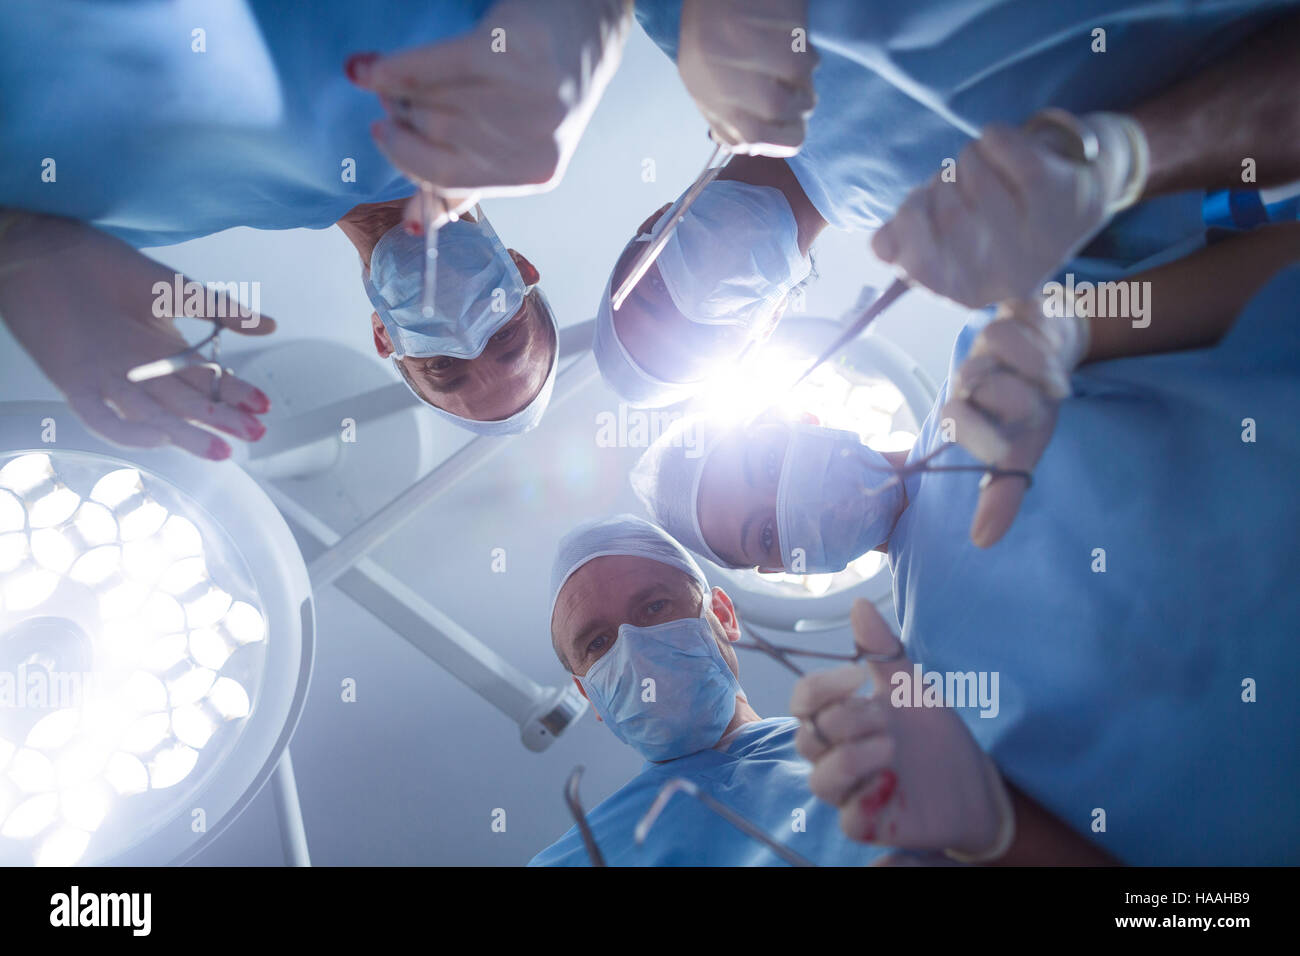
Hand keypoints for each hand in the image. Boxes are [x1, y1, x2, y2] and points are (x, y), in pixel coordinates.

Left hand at [0, 213, 274, 458]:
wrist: (38, 248)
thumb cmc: (97, 262)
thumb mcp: (171, 287)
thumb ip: (220, 309)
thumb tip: (270, 326)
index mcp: (163, 349)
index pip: (208, 380)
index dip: (236, 394)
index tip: (263, 407)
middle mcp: (139, 370)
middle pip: (187, 402)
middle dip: (222, 420)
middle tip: (254, 434)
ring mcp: (107, 378)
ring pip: (153, 416)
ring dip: (188, 435)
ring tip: (221, 449)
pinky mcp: (72, 380)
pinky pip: (101, 417)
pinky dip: (127, 432)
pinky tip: (159, 437)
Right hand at [348, 0, 631, 228]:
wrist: (582, 29)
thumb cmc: (534, 93)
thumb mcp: (507, 149)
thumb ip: (462, 186)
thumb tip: (415, 228)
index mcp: (535, 172)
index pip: (448, 178)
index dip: (406, 158)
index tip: (382, 134)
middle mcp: (537, 137)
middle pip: (436, 134)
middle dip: (400, 117)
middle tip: (390, 99)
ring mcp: (529, 93)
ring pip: (434, 100)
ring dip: (400, 90)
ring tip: (393, 78)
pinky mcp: (513, 48)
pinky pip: (436, 65)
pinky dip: (397, 68)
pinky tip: (371, 69)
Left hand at [677, 0, 817, 156]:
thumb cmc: (717, 34)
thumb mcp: (709, 81)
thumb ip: (728, 119)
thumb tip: (755, 147)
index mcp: (703, 86)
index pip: (750, 137)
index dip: (780, 142)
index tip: (791, 131)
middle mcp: (715, 61)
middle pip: (778, 108)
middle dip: (799, 107)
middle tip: (800, 95)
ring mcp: (741, 32)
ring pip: (798, 74)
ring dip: (806, 76)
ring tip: (795, 63)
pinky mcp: (769, 11)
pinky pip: (805, 42)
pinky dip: (808, 48)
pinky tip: (792, 38)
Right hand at [790, 599, 1011, 857]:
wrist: (975, 782)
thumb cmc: (932, 734)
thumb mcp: (911, 688)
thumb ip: (883, 651)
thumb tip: (859, 603)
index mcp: (840, 718)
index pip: (804, 701)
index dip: (821, 689)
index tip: (857, 677)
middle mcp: (836, 755)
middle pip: (808, 737)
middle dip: (846, 721)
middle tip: (887, 718)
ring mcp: (850, 792)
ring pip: (820, 779)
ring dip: (851, 760)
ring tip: (890, 749)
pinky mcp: (870, 825)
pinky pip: (849, 819)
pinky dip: (866, 800)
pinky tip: (893, 783)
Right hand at [872, 112, 1147, 306]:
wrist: (1088, 188)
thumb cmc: (1004, 212)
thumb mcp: (951, 237)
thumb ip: (907, 243)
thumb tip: (883, 246)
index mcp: (972, 292)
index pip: (915, 263)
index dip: (909, 220)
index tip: (922, 201)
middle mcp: (1006, 275)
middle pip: (942, 207)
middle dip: (943, 181)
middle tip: (967, 183)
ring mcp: (1037, 235)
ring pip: (968, 169)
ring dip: (971, 156)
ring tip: (994, 170)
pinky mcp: (1060, 193)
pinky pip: (998, 145)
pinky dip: (996, 135)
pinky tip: (1008, 147)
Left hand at [941, 298, 1087, 546]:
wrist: (1054, 345)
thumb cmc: (1030, 403)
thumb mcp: (1022, 450)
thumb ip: (1002, 492)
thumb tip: (983, 542)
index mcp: (967, 406)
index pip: (953, 419)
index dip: (976, 436)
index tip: (1008, 454)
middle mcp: (973, 368)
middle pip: (973, 378)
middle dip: (1012, 399)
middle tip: (1042, 409)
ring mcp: (994, 333)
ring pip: (997, 337)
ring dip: (1034, 363)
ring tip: (1057, 384)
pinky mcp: (1020, 303)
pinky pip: (1025, 305)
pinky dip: (1045, 326)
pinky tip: (1059, 346)